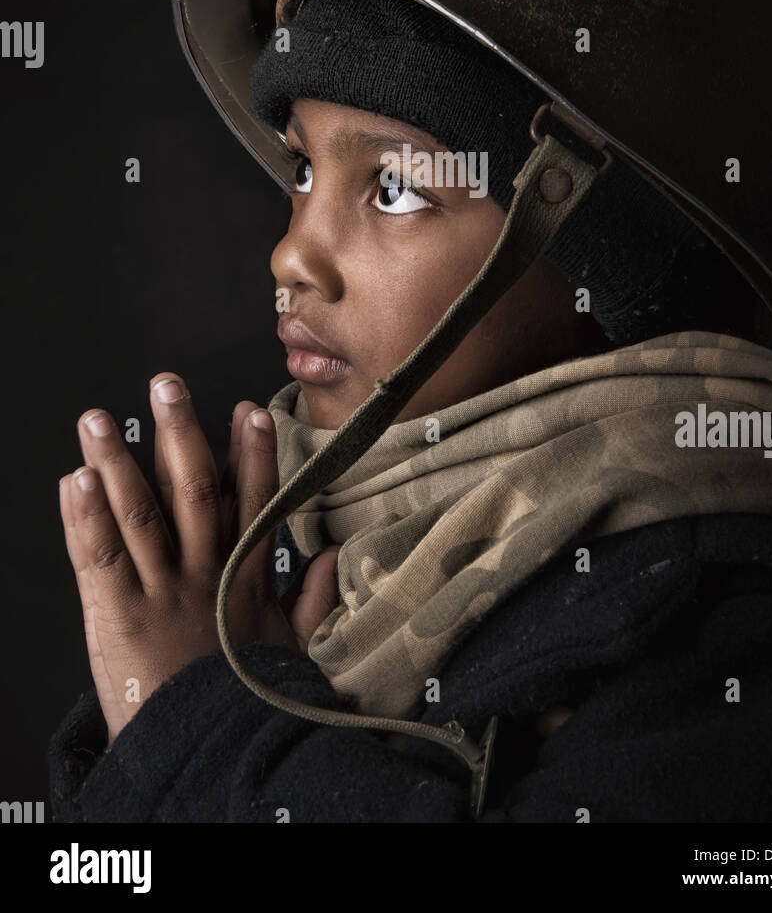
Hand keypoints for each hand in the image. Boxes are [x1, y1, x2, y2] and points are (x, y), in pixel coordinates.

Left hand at [59, 372, 340, 747]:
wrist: (210, 752)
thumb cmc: (246, 701)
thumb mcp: (289, 649)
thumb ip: (311, 598)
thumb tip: (331, 555)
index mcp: (244, 578)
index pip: (251, 500)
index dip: (252, 453)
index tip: (249, 410)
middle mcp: (202, 572)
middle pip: (191, 490)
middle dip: (179, 432)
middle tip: (166, 384)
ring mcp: (159, 589)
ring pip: (137, 512)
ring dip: (117, 460)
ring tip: (96, 419)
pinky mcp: (118, 614)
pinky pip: (99, 556)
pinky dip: (85, 516)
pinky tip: (75, 479)